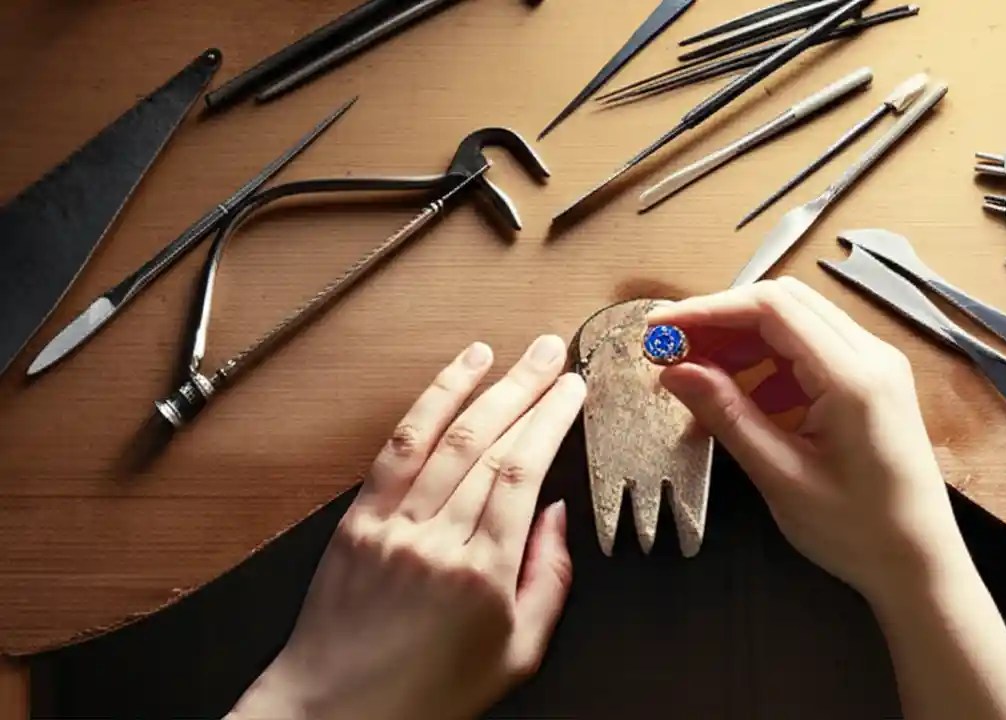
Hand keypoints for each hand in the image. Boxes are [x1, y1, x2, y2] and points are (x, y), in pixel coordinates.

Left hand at [229, 336, 585, 719]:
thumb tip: (556, 514)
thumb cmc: (429, 693)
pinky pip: (398, 448)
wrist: (334, 710)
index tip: (573, 390)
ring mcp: (393, 523)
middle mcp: (438, 539)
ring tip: (515, 351)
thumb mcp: (517, 654)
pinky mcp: (358, 518)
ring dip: (484, 384)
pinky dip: (429, 404)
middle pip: (491, 443)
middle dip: (528, 389)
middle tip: (554, 353)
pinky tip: (455, 376)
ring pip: (447, 437)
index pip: (524, 472)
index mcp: (484, 573)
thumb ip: (548, 580)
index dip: (552, 420)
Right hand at [647, 278, 961, 603]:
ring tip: (699, 381)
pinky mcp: (873, 383)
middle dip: (722, 321)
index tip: (660, 329)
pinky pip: (812, 353)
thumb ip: (727, 416)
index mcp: (854, 377)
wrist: (921, 565)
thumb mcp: (781, 477)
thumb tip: (673, 371)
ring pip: (796, 324)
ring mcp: (877, 366)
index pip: (772, 308)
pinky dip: (769, 367)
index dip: (708, 310)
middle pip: (784, 304)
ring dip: (743, 344)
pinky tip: (741, 403)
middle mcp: (872, 356)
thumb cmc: (857, 532)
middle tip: (671, 351)